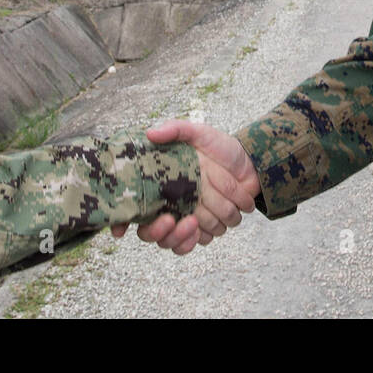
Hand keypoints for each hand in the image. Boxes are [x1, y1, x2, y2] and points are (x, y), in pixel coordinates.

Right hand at [111, 119, 259, 254]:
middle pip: (153, 236)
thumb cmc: (220, 147)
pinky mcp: (205, 228)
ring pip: (177, 241)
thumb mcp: (198, 133)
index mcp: (159, 185)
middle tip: (175, 219)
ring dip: (193, 227)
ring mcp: (186, 219)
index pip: (132, 210)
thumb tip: (150, 133)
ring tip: (205, 212)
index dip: (122, 223)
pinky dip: (202, 235)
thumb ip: (175, 130)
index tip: (132, 227)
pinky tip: (208, 224)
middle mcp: (168, 206)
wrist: (249, 164)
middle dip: (165, 232)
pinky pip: (198, 242)